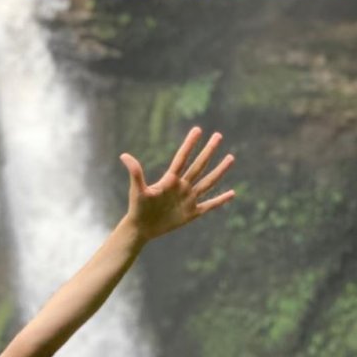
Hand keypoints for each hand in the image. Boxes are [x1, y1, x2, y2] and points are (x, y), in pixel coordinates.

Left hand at [122, 127, 236, 241]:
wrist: (141, 227)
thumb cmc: (137, 207)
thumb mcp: (137, 189)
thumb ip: (135, 172)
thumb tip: (123, 155)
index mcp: (170, 179)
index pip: (182, 158)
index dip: (189, 144)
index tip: (197, 129)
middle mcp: (182, 186)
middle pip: (199, 165)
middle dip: (209, 151)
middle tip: (218, 135)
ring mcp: (188, 199)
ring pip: (208, 182)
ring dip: (220, 170)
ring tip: (230, 157)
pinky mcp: (192, 213)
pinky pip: (210, 205)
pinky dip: (221, 200)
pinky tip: (232, 193)